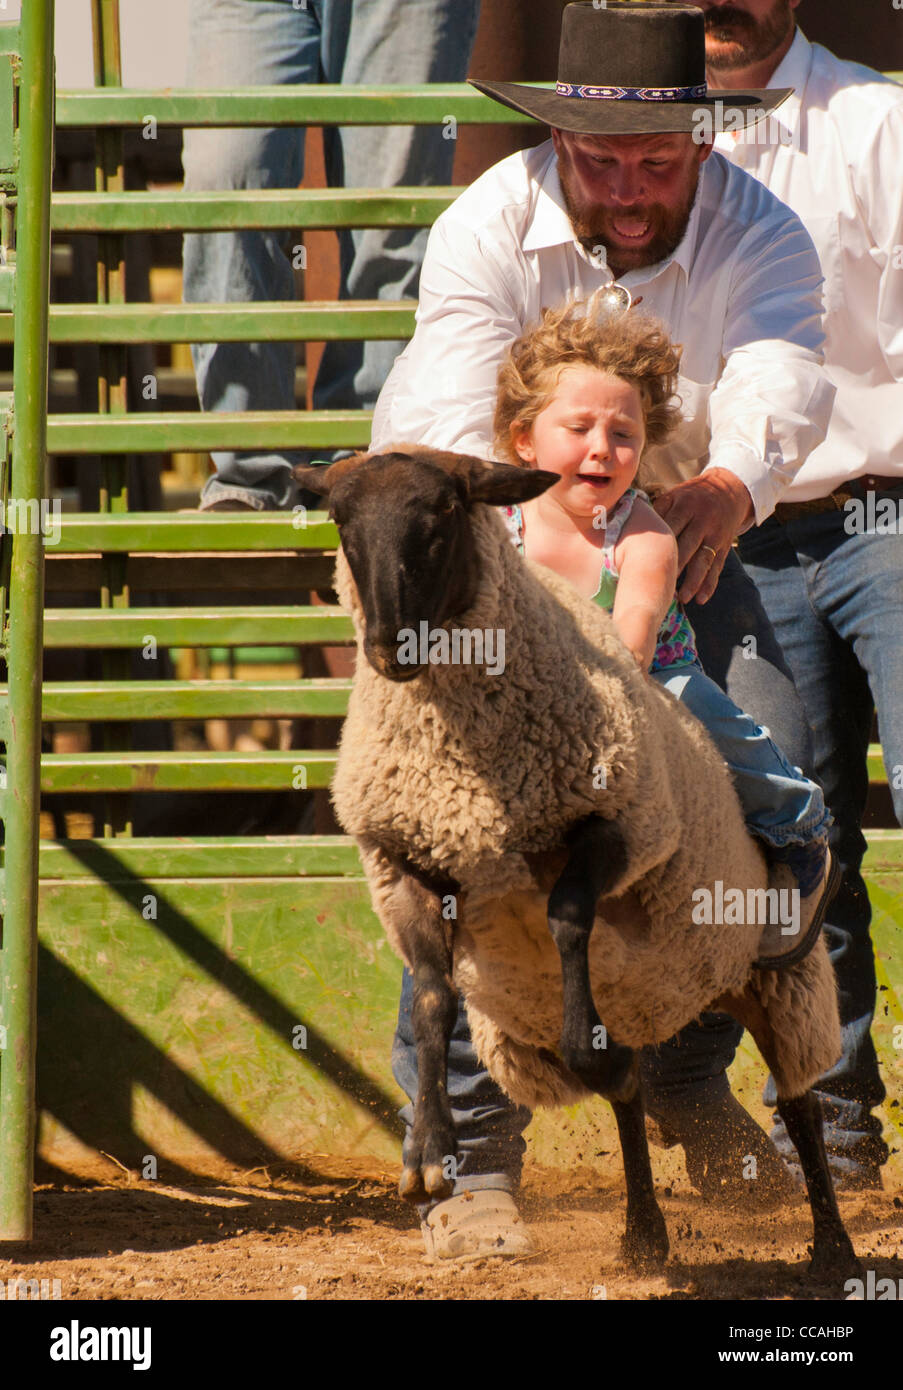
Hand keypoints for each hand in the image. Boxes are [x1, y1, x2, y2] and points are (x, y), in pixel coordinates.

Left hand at [652, 470, 752, 603]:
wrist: (728, 490)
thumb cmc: (690, 497)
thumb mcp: (675, 496)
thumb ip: (657, 511)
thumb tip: (632, 529)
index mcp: (686, 506)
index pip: (671, 528)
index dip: (659, 546)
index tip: (644, 564)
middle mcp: (702, 521)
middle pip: (687, 546)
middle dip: (674, 567)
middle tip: (659, 587)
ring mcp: (715, 535)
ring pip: (703, 561)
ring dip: (693, 582)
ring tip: (681, 599)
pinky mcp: (724, 546)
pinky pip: (717, 568)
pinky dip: (709, 585)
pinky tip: (700, 600)